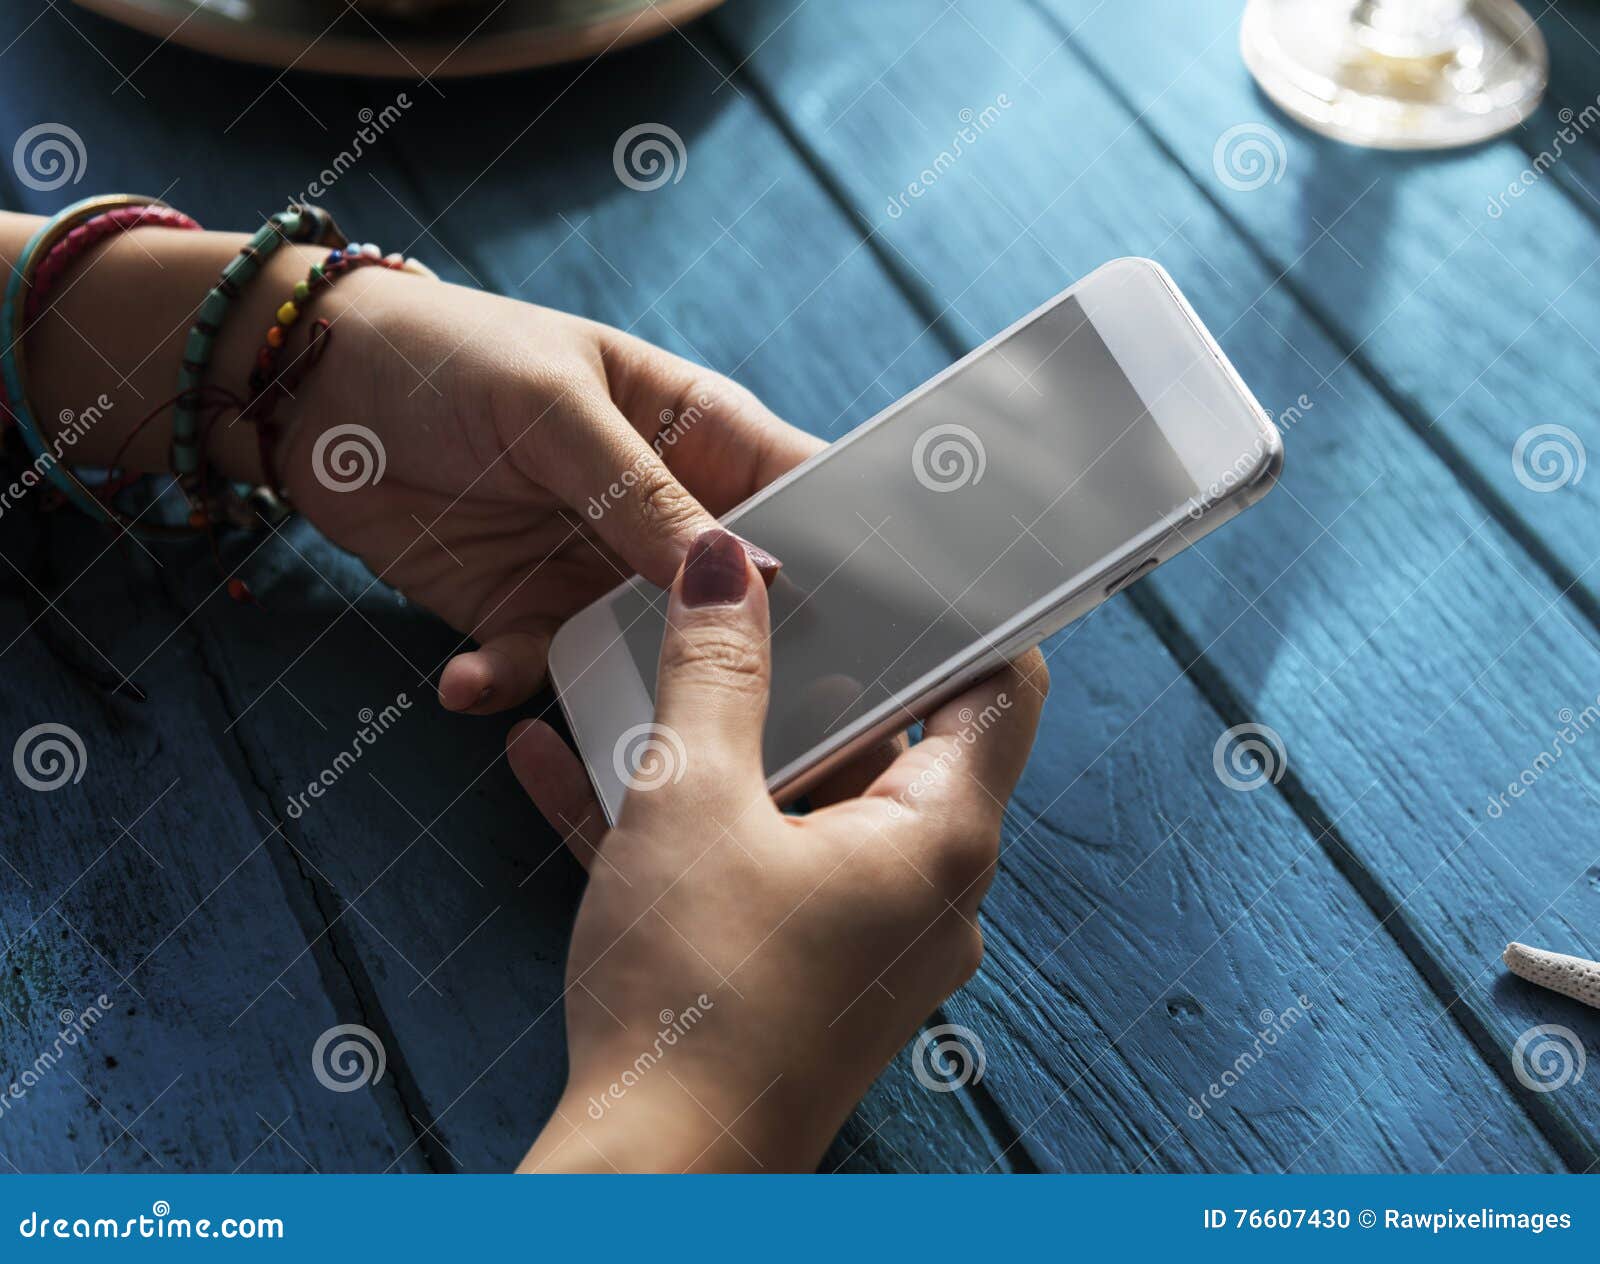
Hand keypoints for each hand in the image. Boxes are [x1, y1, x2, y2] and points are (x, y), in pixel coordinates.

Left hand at [276, 267, 811, 712]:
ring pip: (652, 652)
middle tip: (756, 704)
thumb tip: (738, 573)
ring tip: (620, 724)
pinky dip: (506, 683)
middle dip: (748, 648)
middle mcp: (663, 513)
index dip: (846, 549)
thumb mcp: (552, 408)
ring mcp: (597, 571)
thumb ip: (641, 492)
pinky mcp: (525, 614)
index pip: (802, 489)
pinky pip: (541, 669)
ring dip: (633, 685)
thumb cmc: (448, 353)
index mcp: (697, 434)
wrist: (310, 386)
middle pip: (738, 596)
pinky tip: (466, 681)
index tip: (874, 619)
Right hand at [508, 528, 1048, 1171]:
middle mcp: (927, 890)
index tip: (908, 559)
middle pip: (890, 741)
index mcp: (940, 836)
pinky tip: (572, 772)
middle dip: (808, 673)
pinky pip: (757, 868)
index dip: (966, 612)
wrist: (652, 1178)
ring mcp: (867, 939)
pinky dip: (690, 824)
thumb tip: (728, 568)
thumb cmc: (694, 996)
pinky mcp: (805, 975)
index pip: (1003, 688)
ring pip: (805, 806)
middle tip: (745, 602)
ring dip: (721, 748)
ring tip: (635, 680)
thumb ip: (714, 674)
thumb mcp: (692, 802)